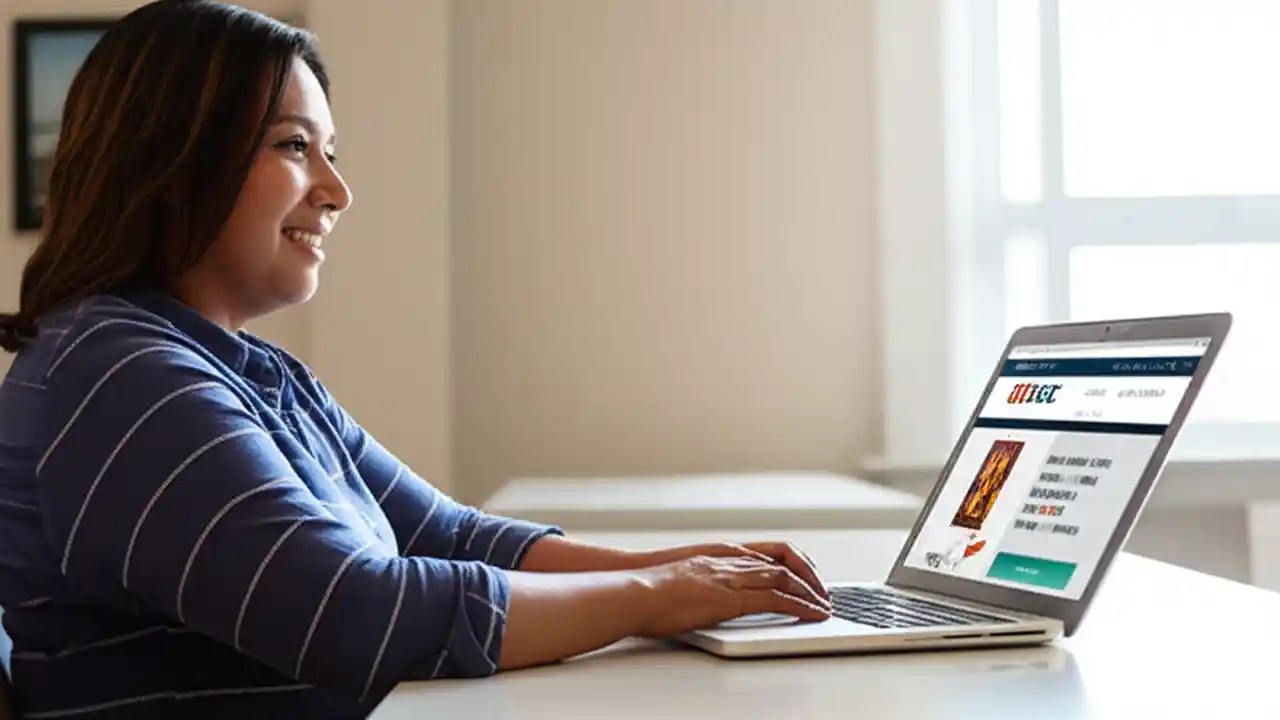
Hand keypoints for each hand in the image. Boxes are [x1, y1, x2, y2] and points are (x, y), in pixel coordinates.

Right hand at [638, 540, 829, 601]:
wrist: (634, 591)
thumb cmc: (648, 589)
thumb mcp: (681, 577)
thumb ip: (701, 581)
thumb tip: (705, 594)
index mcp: (718, 553)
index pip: (767, 550)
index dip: (792, 562)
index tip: (805, 576)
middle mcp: (729, 560)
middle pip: (783, 559)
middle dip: (808, 576)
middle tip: (821, 592)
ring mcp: (731, 577)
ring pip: (785, 577)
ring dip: (809, 592)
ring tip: (823, 606)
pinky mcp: (732, 598)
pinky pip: (776, 599)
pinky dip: (799, 606)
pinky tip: (811, 614)